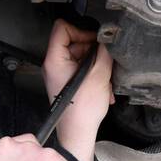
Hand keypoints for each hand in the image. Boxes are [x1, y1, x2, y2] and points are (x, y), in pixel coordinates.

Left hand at [43, 19, 112, 160]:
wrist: (78, 132)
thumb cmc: (83, 109)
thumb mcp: (99, 75)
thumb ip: (104, 52)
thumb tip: (107, 38)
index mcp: (55, 60)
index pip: (62, 27)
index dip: (81, 30)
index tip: (95, 40)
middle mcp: (53, 65)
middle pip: (72, 41)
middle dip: (91, 48)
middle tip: (104, 58)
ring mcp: (59, 73)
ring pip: (78, 55)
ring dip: (95, 62)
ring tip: (104, 76)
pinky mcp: (66, 82)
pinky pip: (80, 68)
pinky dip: (92, 72)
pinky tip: (101, 84)